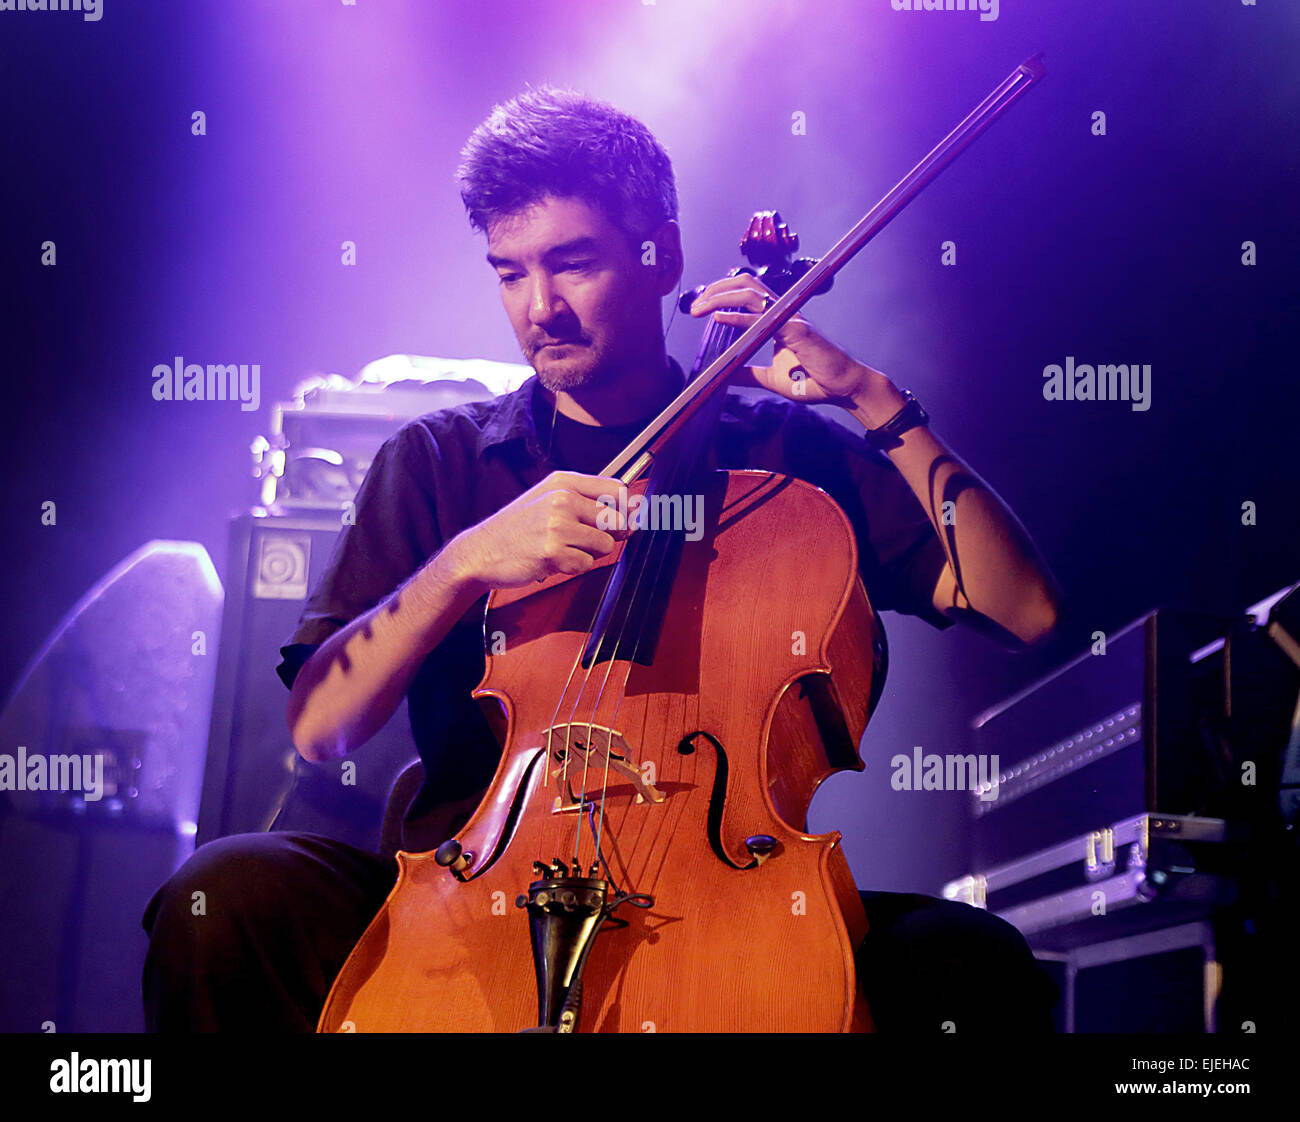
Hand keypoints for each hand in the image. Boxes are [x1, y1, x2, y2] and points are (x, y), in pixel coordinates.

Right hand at [441, 472, 629, 592]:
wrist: (480, 552)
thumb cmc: (518, 528)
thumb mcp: (548, 501)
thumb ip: (588, 503)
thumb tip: (633, 514)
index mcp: (563, 482)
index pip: (616, 488)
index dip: (627, 508)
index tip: (624, 520)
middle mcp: (561, 499)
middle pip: (616, 520)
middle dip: (606, 536)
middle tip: (581, 540)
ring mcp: (557, 525)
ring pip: (604, 544)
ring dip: (587, 553)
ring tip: (561, 549)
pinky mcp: (553, 551)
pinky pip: (586, 564)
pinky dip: (573, 567)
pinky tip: (552, 560)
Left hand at [688, 272, 876, 406]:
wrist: (842, 387)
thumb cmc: (814, 380)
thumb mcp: (771, 378)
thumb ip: (750, 374)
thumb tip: (727, 375)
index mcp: (777, 319)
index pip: (747, 294)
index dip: (722, 294)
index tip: (700, 307)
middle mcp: (782, 313)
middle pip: (745, 284)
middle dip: (716, 290)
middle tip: (694, 306)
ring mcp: (789, 319)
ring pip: (751, 293)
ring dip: (721, 297)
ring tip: (700, 308)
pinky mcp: (796, 332)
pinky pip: (762, 319)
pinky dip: (738, 317)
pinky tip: (719, 318)